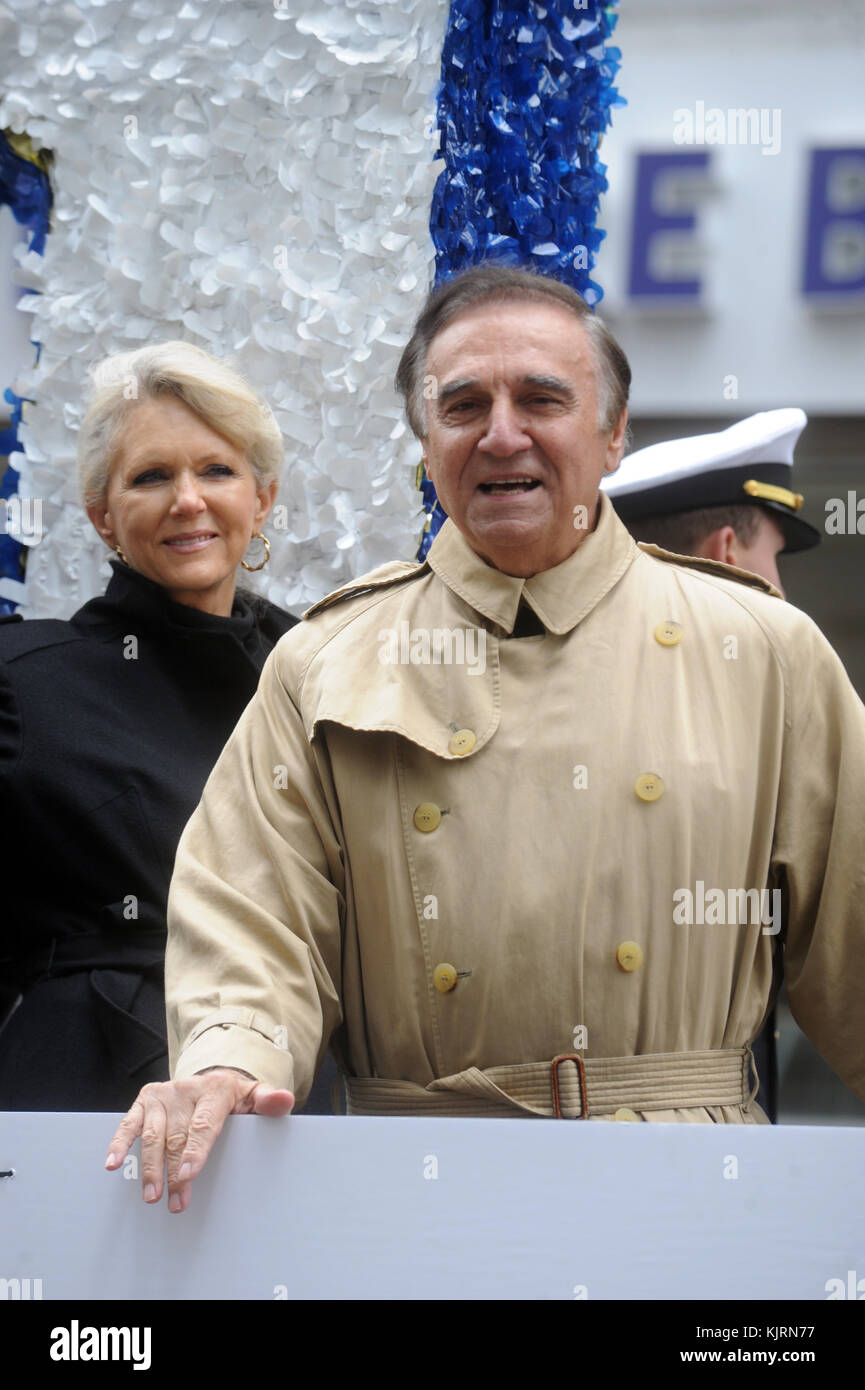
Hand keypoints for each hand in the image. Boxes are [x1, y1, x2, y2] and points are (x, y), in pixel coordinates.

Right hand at [105, 1068, 294, 1212]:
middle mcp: (186, 1090)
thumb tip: (284, 1101)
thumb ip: (268, 1101)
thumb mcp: (254, 1097)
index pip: (204, 1124)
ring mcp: (163, 1096)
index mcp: (215, 1091)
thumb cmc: (234, 1097)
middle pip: (177, 1137)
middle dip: (175, 1173)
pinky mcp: (145, 1100)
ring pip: (152, 1135)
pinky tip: (112, 1164)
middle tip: (175, 1202)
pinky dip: (119, 1143)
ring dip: (150, 1168)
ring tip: (151, 1196)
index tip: (188, 1175)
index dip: (195, 1151)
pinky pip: (129, 1123)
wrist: (212, 1078)